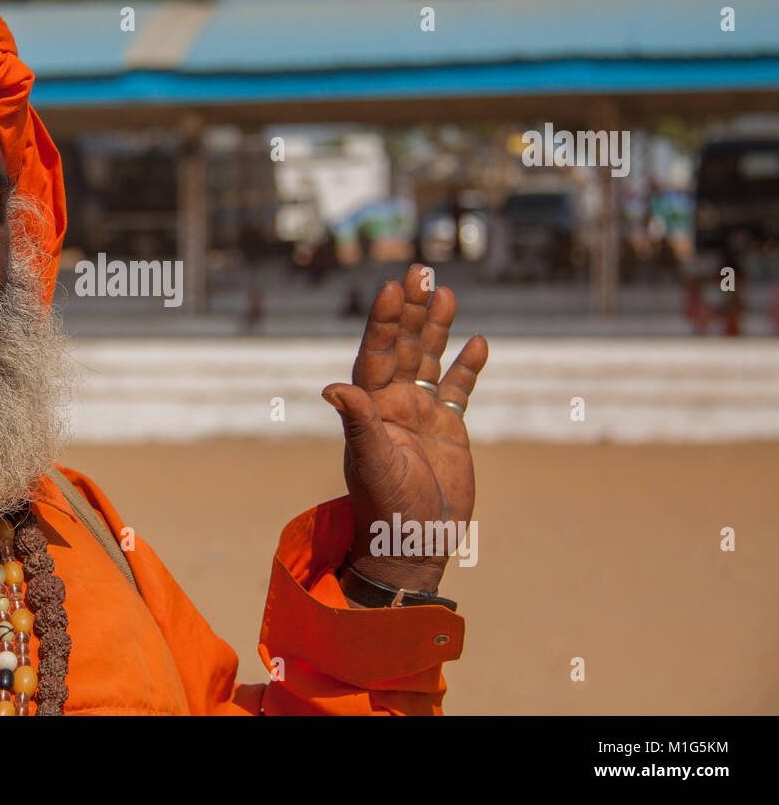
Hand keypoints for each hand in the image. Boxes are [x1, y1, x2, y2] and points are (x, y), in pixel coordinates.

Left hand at [322, 264, 487, 593]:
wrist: (414, 540)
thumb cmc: (384, 506)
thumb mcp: (371, 463)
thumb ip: (358, 423)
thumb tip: (332, 388)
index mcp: (370, 406)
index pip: (376, 353)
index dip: (383, 321)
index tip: (391, 287)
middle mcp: (393, 402)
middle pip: (403, 345)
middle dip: (411, 309)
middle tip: (421, 270)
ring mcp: (421, 413)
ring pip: (429, 358)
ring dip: (437, 327)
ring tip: (446, 291)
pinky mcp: (448, 428)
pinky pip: (458, 388)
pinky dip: (467, 367)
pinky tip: (478, 341)